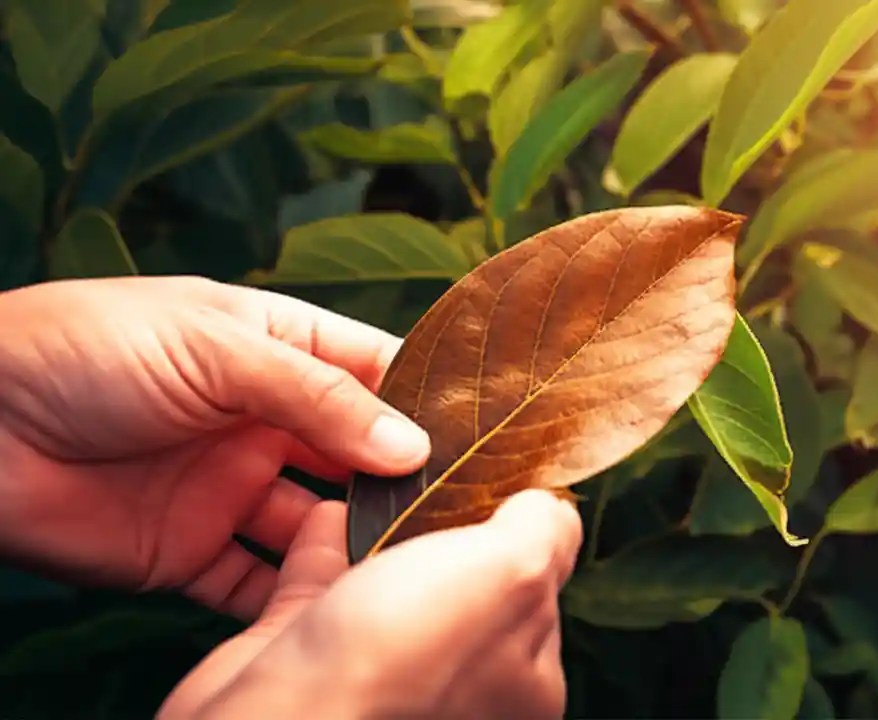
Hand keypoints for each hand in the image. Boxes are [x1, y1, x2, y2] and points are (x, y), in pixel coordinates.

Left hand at [0, 276, 430, 617]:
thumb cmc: (86, 349)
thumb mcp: (216, 346)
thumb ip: (319, 396)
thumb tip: (413, 445)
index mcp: (277, 348)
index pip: (376, 371)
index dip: (430, 399)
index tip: (491, 433)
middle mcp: (265, 420)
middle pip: (358, 456)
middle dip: (406, 481)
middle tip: (466, 511)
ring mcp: (232, 488)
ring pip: (321, 526)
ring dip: (360, 545)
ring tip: (414, 564)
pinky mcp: (194, 552)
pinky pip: (261, 583)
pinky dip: (297, 598)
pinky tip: (339, 606)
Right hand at [158, 490, 580, 719]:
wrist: (280, 716)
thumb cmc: (407, 654)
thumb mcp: (510, 573)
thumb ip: (544, 534)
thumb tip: (554, 508)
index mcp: (522, 684)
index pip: (539, 593)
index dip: (522, 537)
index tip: (501, 483)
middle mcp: (456, 687)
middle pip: (465, 581)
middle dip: (450, 529)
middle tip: (439, 471)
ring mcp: (381, 677)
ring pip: (391, 584)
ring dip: (384, 528)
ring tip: (383, 476)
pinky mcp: (309, 662)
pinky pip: (322, 590)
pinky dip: (324, 545)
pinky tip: (328, 509)